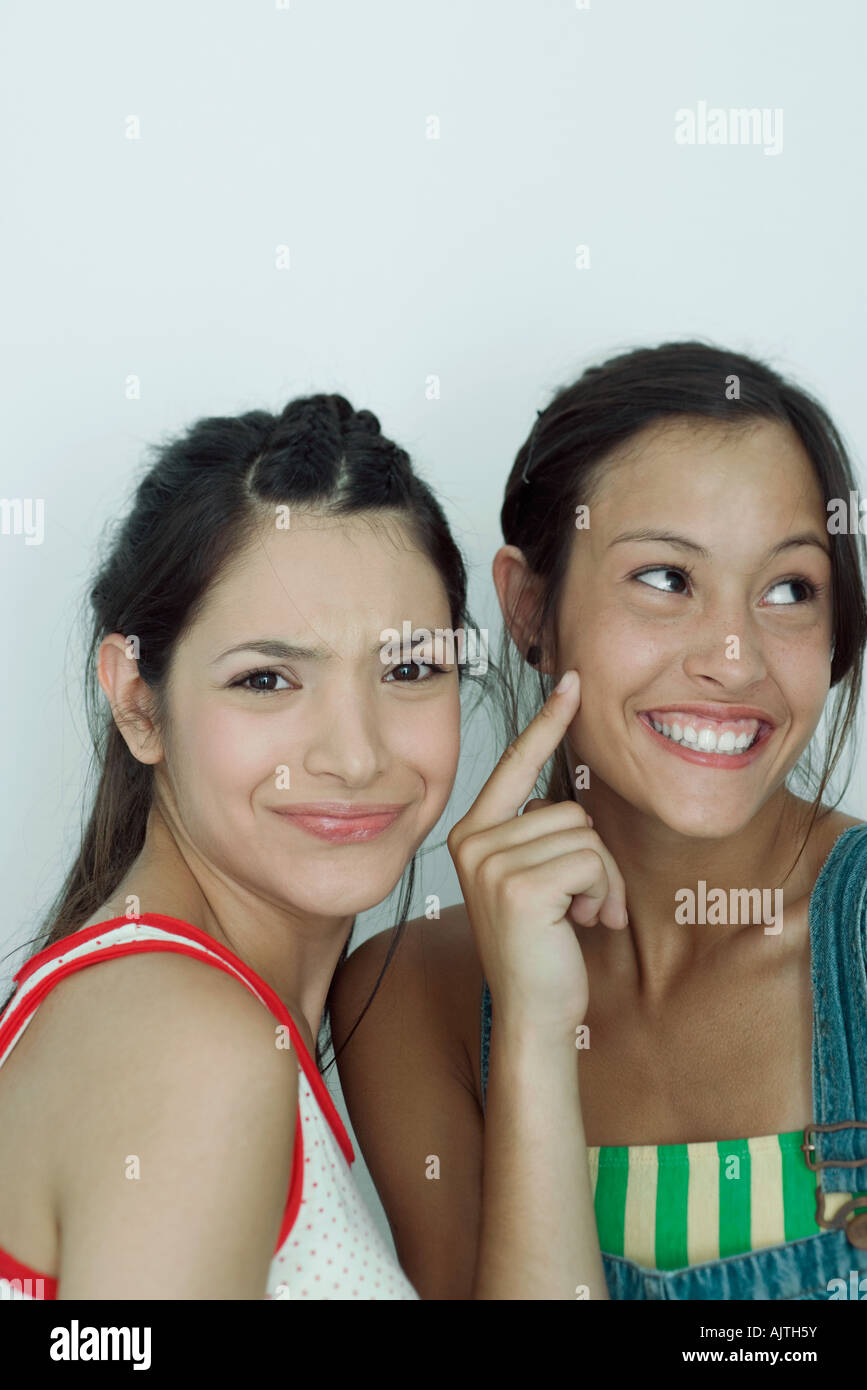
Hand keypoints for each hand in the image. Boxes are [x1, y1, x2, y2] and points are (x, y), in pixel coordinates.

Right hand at [447, 671, 627, 1037]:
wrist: (535, 1015)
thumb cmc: (542, 949)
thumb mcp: (533, 881)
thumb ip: (538, 837)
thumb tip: (572, 805)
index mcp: (472, 834)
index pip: (515, 765)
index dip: (548, 723)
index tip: (573, 682)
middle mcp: (472, 841)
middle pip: (567, 810)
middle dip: (592, 859)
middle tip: (580, 904)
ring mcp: (490, 862)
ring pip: (584, 835)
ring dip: (601, 879)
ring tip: (580, 916)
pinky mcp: (519, 884)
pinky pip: (591, 859)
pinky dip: (603, 892)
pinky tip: (584, 924)